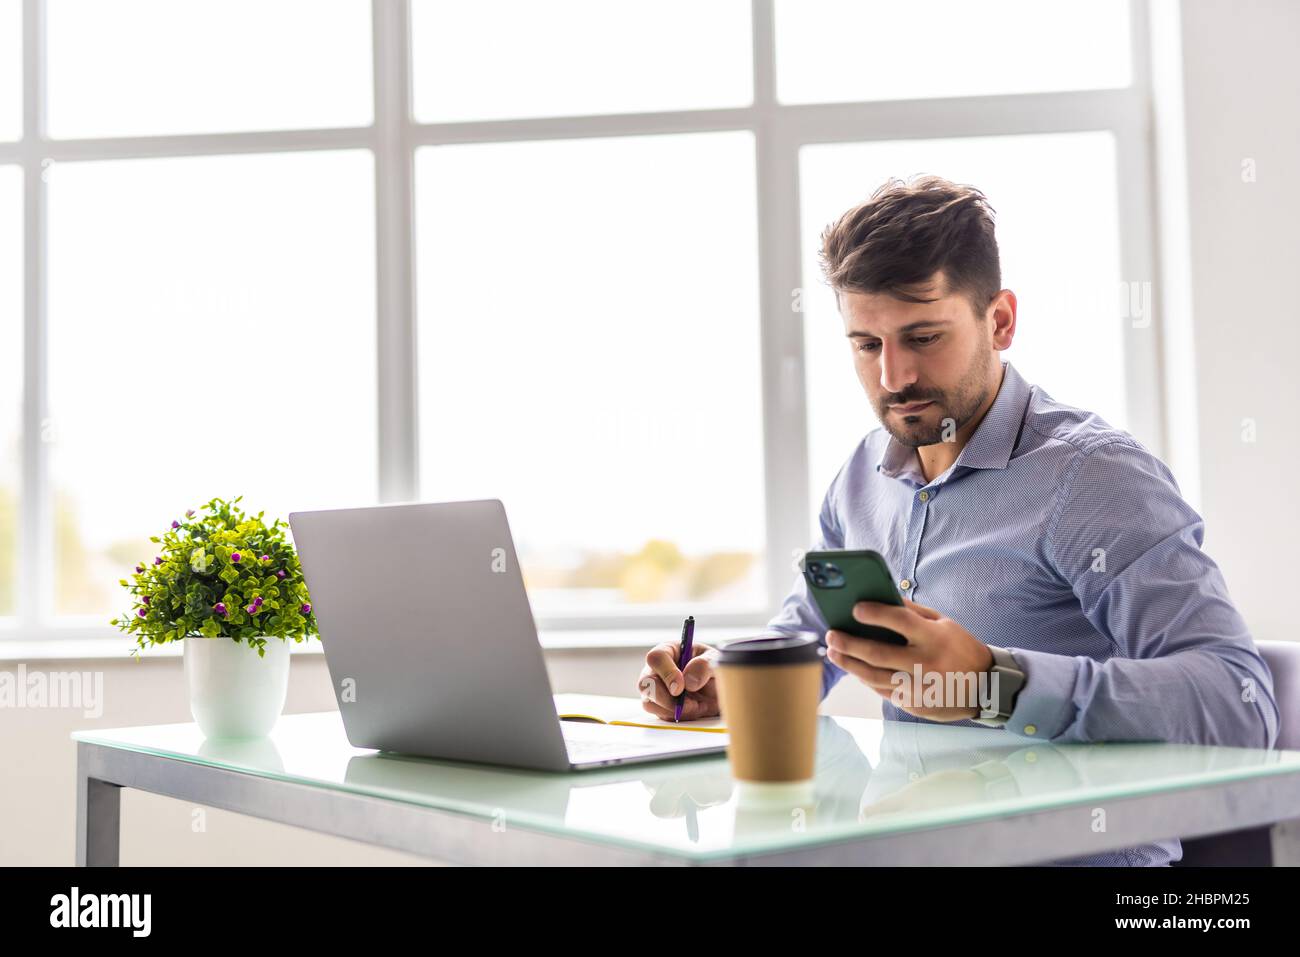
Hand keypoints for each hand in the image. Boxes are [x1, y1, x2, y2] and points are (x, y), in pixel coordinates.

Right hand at [638, 641, 720, 719]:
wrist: (718, 690)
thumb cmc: (711, 669)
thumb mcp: (714, 661)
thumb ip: (704, 665)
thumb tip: (688, 680)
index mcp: (668, 651)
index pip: (657, 658)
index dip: (667, 673)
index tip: (680, 687)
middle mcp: (656, 670)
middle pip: (645, 683)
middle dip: (666, 698)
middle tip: (690, 704)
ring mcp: (655, 689)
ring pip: (649, 702)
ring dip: (673, 710)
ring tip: (696, 706)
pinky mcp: (659, 707)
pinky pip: (660, 715)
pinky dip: (677, 717)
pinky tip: (693, 711)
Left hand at [825, 596, 993, 721]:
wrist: (986, 688)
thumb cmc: (960, 648)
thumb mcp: (944, 624)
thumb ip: (913, 612)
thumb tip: (880, 598)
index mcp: (934, 638)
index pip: (900, 621)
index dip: (875, 614)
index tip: (855, 609)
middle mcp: (926, 664)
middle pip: (878, 654)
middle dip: (849, 644)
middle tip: (831, 634)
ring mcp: (919, 688)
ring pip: (874, 677)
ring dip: (849, 664)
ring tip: (833, 652)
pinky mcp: (914, 705)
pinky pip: (883, 691)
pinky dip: (866, 679)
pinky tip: (854, 668)